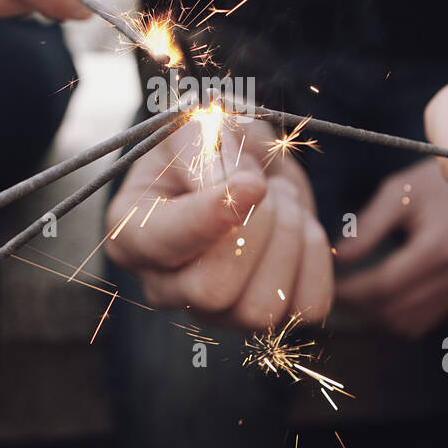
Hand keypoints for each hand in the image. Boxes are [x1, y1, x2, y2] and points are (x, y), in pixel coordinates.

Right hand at [104, 118, 332, 329]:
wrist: (247, 166)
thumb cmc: (210, 146)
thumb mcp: (196, 127)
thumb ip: (202, 150)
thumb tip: (235, 190)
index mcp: (132, 235)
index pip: (166, 244)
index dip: (214, 215)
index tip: (253, 184)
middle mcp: (165, 286)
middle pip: (212, 291)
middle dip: (257, 228)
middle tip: (264, 184)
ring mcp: (215, 313)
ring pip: (260, 309)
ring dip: (288, 240)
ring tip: (281, 201)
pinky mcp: (267, 319)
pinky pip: (307, 306)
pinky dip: (315, 259)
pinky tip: (299, 230)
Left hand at [334, 159, 447, 337]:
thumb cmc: (436, 184)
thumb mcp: (398, 192)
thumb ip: (368, 226)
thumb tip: (337, 256)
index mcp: (439, 246)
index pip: (385, 284)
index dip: (351, 289)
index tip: (328, 284)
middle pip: (393, 308)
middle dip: (358, 303)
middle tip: (334, 289)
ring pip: (406, 322)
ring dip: (374, 314)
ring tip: (353, 292)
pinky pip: (422, 322)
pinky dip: (394, 317)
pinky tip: (378, 297)